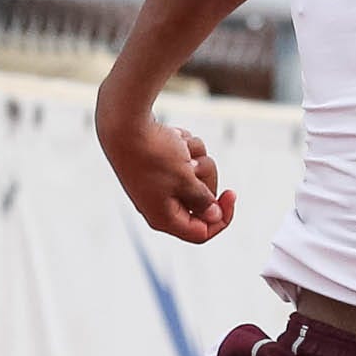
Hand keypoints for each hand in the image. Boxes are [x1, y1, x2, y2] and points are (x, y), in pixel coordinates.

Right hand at [103, 114, 235, 241]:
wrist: (124, 123)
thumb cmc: (154, 154)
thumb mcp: (186, 179)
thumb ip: (203, 200)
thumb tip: (214, 216)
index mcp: (164, 218)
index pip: (201, 232)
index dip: (222, 217)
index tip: (231, 193)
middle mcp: (160, 205)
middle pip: (202, 201)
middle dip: (206, 177)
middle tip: (196, 162)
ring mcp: (158, 185)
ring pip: (197, 176)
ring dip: (196, 157)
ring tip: (181, 147)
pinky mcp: (159, 166)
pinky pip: (186, 159)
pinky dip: (185, 147)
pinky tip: (173, 138)